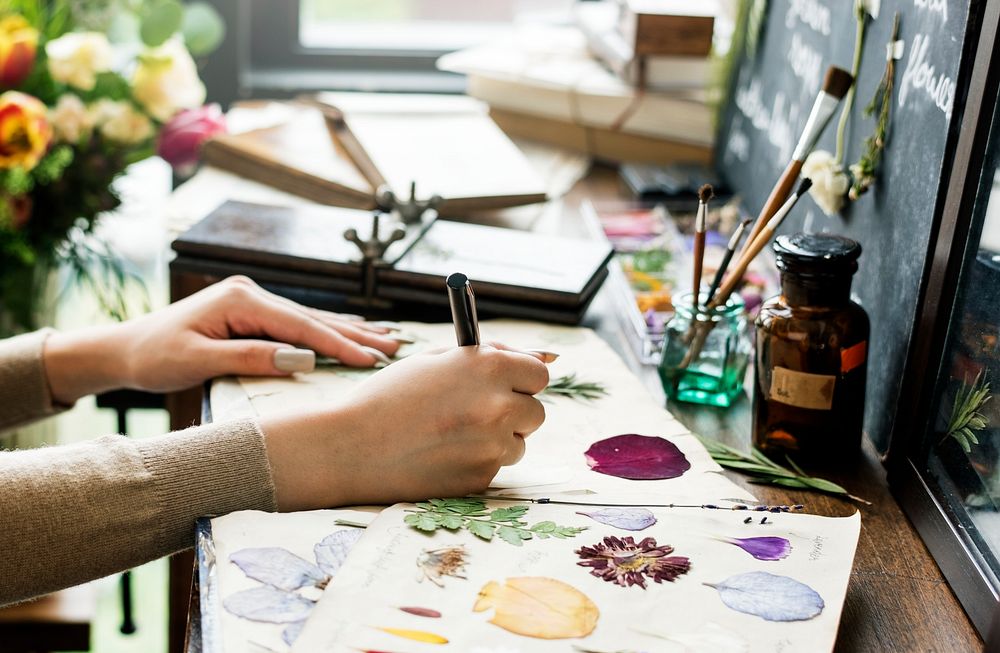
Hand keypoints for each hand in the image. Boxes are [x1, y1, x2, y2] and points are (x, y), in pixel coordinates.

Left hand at [44, 276, 400, 403]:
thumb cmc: (154, 357)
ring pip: (311, 320)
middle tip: (396, 347)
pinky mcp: (252, 311)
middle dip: (356, 335)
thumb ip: (250, 357)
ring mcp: (253, 300)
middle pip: (313, 319)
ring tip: (387, 338)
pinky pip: (298, 323)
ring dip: (349, 331)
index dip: (337, 345)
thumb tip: (300, 360)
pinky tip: (351, 329)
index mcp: (240, 299)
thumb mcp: (197, 360)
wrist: (123, 350)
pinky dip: (327, 330)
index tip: (370, 360)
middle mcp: (251, 293)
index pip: (300, 327)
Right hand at [260, 343, 549, 508]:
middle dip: (514, 412)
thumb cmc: (389, 397)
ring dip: (496, 440)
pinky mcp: (482, 477)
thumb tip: (542, 358)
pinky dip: (476, 463)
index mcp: (489, 367)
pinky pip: (494, 467)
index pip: (538, 373)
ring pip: (517, 443)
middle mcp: (499, 404)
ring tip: (449, 436)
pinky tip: (440, 456)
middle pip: (536, 412)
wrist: (351, 446)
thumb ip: (488, 356)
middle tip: (474, 413)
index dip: (522, 380)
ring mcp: (493, 445)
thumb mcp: (435, 361)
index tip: (507, 386)